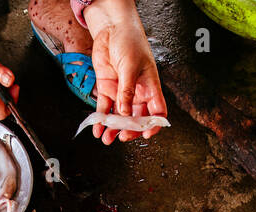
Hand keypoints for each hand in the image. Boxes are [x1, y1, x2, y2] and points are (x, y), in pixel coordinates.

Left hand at [84, 0, 165, 143]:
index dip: (153, 124)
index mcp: (150, 87)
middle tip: (123, 136)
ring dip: (114, 128)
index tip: (145, 134)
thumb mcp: (131, 67)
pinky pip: (105, 108)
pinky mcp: (107, 89)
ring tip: (107, 139)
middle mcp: (137, 93)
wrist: (111, 29)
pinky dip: (101, 120)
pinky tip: (98, 129)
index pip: (157, 111)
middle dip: (130, 129)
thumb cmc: (130, 42)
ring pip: (120, 116)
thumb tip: (125, 113)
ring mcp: (121, 92)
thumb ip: (127, 91)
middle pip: (137, 118)